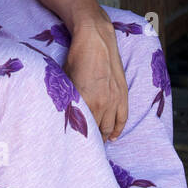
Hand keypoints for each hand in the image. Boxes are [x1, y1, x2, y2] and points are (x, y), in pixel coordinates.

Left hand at [63, 18, 128, 141]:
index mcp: (86, 101)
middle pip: (98, 132)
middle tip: (84, 148)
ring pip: (110, 127)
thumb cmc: (76, 57)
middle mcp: (102, 103)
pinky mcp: (123, 93)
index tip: (74, 147)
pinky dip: (118, 129)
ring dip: (104, 136)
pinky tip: (113, 137)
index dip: (79, 140)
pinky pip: (123, 117)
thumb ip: (68, 99)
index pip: (84, 129)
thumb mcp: (66, 80)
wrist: (95, 38)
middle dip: (92, 141)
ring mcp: (115, 99)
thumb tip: (63, 114)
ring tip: (97, 144)